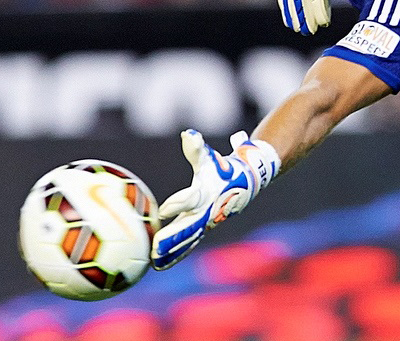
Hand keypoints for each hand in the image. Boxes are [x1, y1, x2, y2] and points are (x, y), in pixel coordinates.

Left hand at [151, 129, 279, 269]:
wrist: (245, 183)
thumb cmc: (221, 168)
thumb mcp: (209, 157)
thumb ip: (197, 149)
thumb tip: (188, 135)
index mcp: (205, 193)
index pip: (190, 199)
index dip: (178, 204)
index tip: (164, 211)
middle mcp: (206, 211)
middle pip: (187, 227)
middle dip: (172, 237)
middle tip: (155, 247)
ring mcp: (205, 223)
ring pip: (187, 240)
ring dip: (171, 251)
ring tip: (154, 262)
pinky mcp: (202, 229)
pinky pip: (188, 244)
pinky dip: (175, 254)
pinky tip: (159, 265)